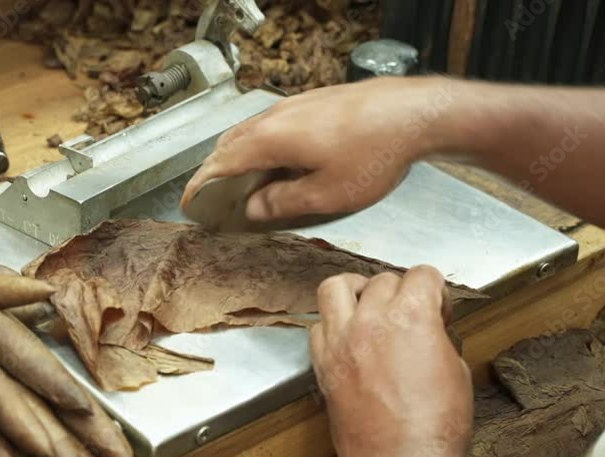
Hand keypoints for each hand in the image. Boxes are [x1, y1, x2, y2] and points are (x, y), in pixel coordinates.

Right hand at [181, 76, 457, 221]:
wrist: (415, 113)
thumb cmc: (375, 153)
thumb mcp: (326, 194)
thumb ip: (282, 203)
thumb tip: (253, 207)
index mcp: (270, 139)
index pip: (219, 163)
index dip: (200, 185)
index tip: (190, 201)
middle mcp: (276, 116)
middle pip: (230, 143)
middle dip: (216, 169)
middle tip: (213, 193)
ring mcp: (296, 105)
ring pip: (252, 131)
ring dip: (240, 155)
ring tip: (244, 181)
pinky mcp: (315, 101)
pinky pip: (274, 123)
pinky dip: (263, 143)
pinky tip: (280, 160)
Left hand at [309, 266, 473, 456]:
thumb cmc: (435, 426)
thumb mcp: (456, 371)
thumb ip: (437, 339)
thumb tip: (429, 333)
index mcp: (412, 317)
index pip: (421, 275)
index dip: (434, 289)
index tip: (436, 306)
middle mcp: (371, 321)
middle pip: (381, 280)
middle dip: (399, 291)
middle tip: (407, 314)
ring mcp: (341, 341)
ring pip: (334, 288)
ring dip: (354, 291)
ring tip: (366, 306)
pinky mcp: (322, 365)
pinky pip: (317, 328)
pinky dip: (332, 327)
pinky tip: (347, 339)